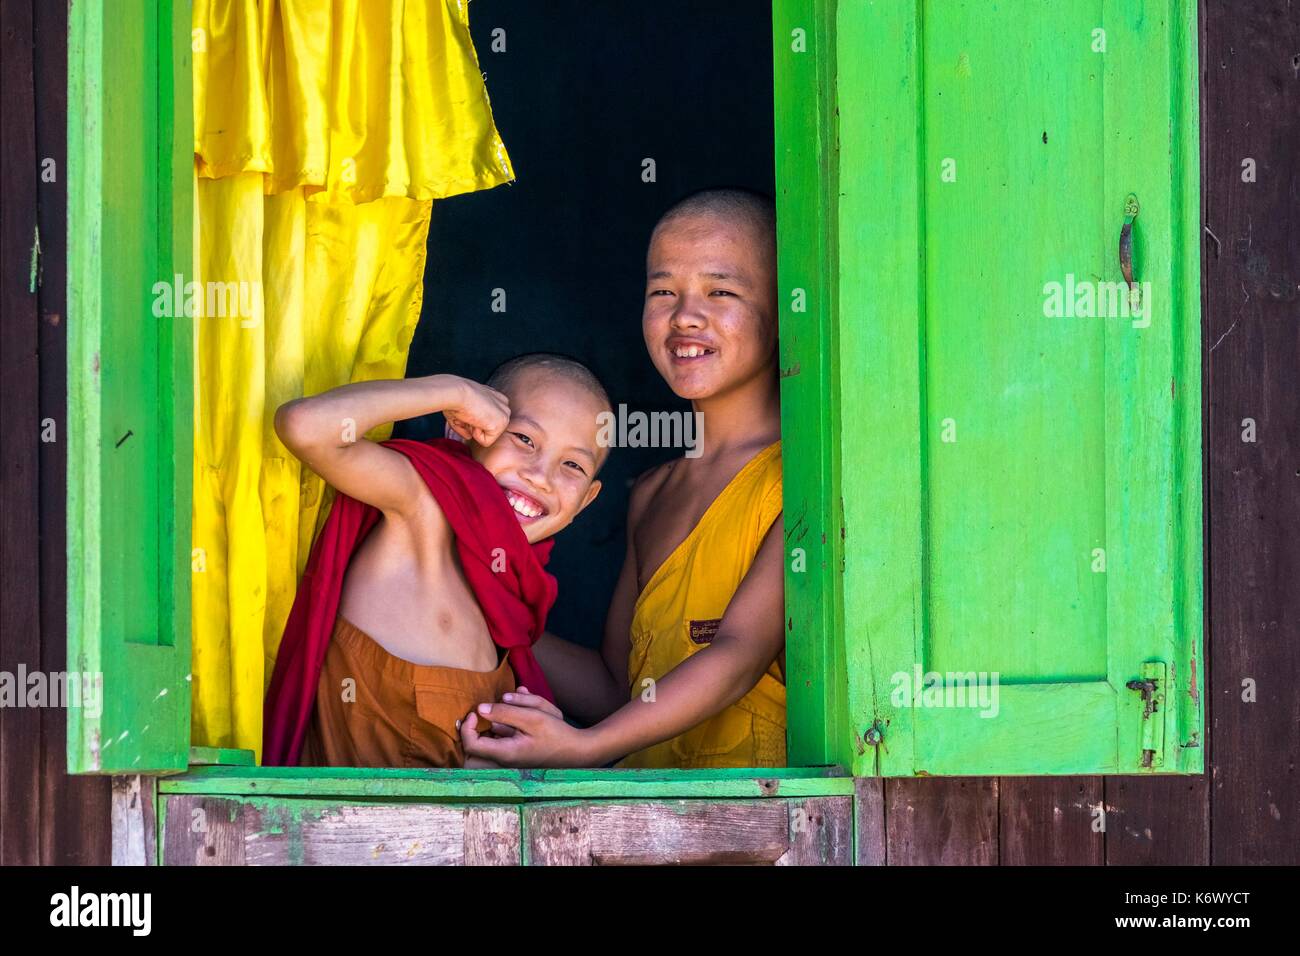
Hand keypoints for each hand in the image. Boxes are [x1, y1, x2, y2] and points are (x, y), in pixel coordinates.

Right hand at [441, 376, 509, 445]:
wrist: (456, 393)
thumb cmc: (455, 397)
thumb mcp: (462, 410)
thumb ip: (467, 424)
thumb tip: (469, 436)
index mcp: (496, 398)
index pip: (488, 419)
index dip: (473, 420)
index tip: (467, 411)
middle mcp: (504, 405)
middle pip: (489, 428)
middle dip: (476, 426)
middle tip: (468, 414)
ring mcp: (504, 415)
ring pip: (489, 436)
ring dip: (475, 430)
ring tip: (471, 416)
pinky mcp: (501, 424)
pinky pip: (487, 441)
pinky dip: (476, 435)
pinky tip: (474, 420)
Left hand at [460, 688, 588, 767]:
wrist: (578, 751)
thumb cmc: (557, 735)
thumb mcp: (532, 718)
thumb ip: (505, 712)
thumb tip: (480, 709)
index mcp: (505, 753)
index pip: (471, 746)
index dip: (467, 728)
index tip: (476, 712)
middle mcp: (505, 759)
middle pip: (477, 747)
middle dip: (478, 727)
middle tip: (485, 711)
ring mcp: (511, 758)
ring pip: (493, 738)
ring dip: (499, 720)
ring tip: (516, 703)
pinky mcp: (519, 753)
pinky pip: (505, 738)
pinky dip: (510, 723)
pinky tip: (525, 708)